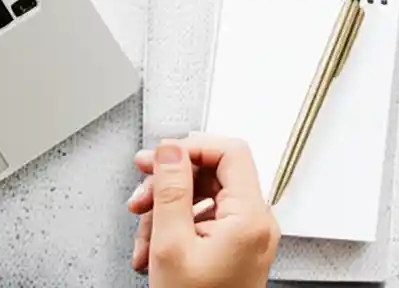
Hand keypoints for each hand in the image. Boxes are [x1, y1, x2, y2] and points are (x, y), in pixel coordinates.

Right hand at [127, 135, 279, 287]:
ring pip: (204, 199)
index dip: (191, 147)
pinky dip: (177, 229)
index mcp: (250, 217)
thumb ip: (170, 191)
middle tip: (141, 193)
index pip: (230, 152)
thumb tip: (170, 150)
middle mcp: (257, 223)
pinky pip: (206, 222)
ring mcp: (248, 238)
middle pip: (213, 175)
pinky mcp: (237, 250)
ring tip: (143, 235)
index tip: (160, 156)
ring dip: (166, 211)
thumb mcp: (171, 246)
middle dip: (170, 184)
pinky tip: (153, 250)